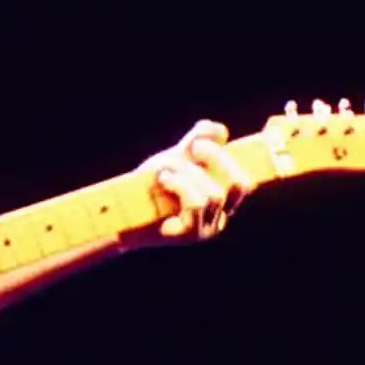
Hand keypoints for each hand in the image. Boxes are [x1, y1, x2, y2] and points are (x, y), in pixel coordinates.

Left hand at [129, 119, 252, 246]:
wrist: (119, 214)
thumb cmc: (148, 188)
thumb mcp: (174, 161)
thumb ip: (196, 143)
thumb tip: (219, 129)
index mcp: (222, 202)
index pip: (245, 181)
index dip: (227, 157)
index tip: (197, 143)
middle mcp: (219, 218)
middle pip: (238, 184)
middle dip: (217, 158)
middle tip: (192, 148)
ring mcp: (206, 229)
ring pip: (214, 193)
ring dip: (187, 172)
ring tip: (163, 169)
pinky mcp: (189, 235)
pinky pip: (196, 203)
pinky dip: (179, 185)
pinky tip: (162, 179)